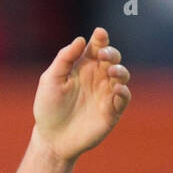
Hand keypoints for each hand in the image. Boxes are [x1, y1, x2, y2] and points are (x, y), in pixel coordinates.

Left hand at [31, 29, 130, 161]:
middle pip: (112, 58)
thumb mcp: (50, 80)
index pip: (96, 47)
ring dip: (120, 71)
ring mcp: (106, 93)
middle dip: (111, 53)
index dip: (100, 39)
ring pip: (122, 75)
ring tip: (110, 71)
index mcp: (83, 67)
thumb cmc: (48, 108)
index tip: (99, 34)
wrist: (51, 139)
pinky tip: (116, 89)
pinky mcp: (112, 111)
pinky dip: (123, 92)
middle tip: (103, 54)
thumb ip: (64, 59)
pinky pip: (124, 98)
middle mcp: (97, 77)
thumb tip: (80, 39)